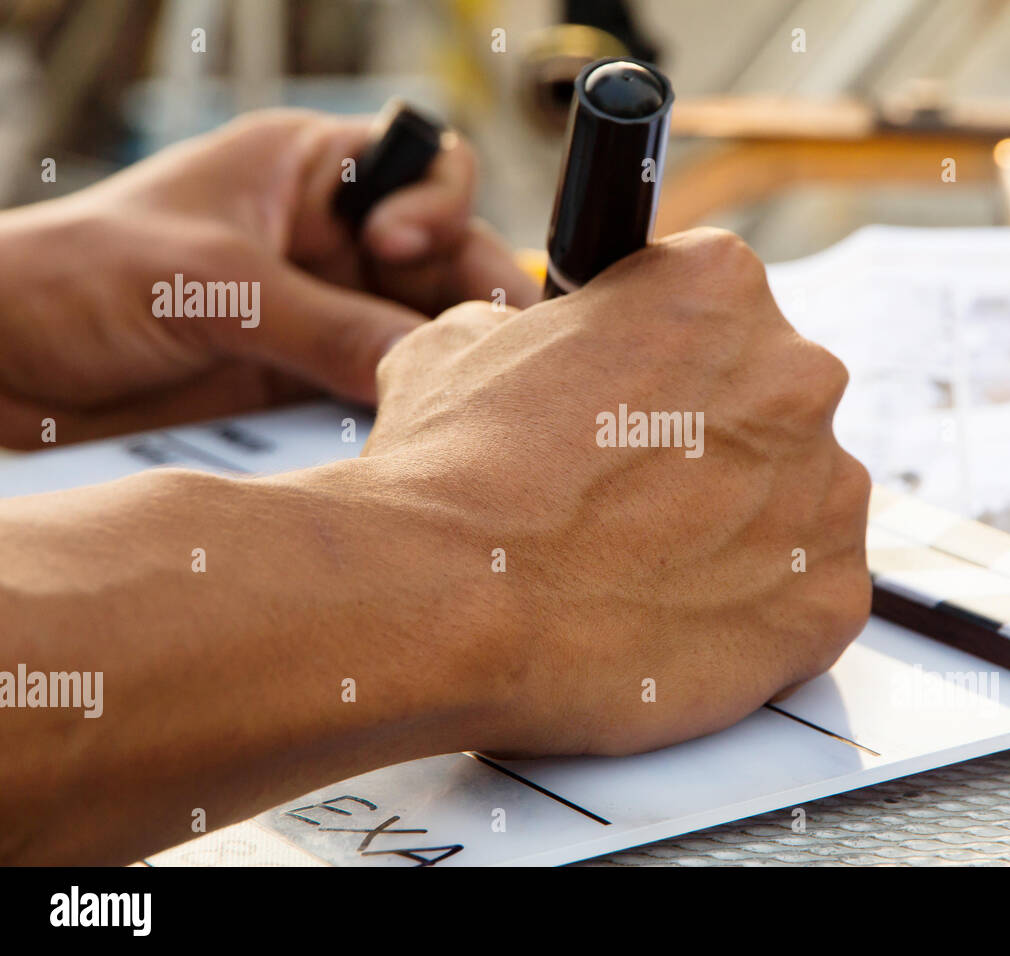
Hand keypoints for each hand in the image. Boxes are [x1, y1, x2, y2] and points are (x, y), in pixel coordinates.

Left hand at [0, 108, 538, 447]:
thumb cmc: (72, 277)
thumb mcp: (210, 282)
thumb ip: (326, 325)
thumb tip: (429, 365)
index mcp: (310, 174)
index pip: (426, 171)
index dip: (439, 208)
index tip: (400, 250)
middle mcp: (330, 244)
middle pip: (443, 265)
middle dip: (467, 305)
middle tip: (481, 354)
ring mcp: (323, 319)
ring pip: (421, 338)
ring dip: (441, 368)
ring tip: (450, 403)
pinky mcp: (306, 387)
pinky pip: (381, 397)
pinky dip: (403, 416)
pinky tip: (410, 435)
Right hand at [363, 228, 871, 756]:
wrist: (452, 600)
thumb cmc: (454, 473)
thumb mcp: (466, 341)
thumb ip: (542, 330)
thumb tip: (544, 350)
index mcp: (720, 286)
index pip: (717, 311)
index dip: (666, 366)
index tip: (634, 409)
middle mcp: (799, 374)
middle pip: (773, 407)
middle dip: (714, 447)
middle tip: (634, 498)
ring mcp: (828, 491)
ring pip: (798, 503)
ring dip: (741, 528)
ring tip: (647, 570)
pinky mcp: (831, 598)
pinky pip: (807, 597)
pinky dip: (757, 613)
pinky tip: (680, 620)